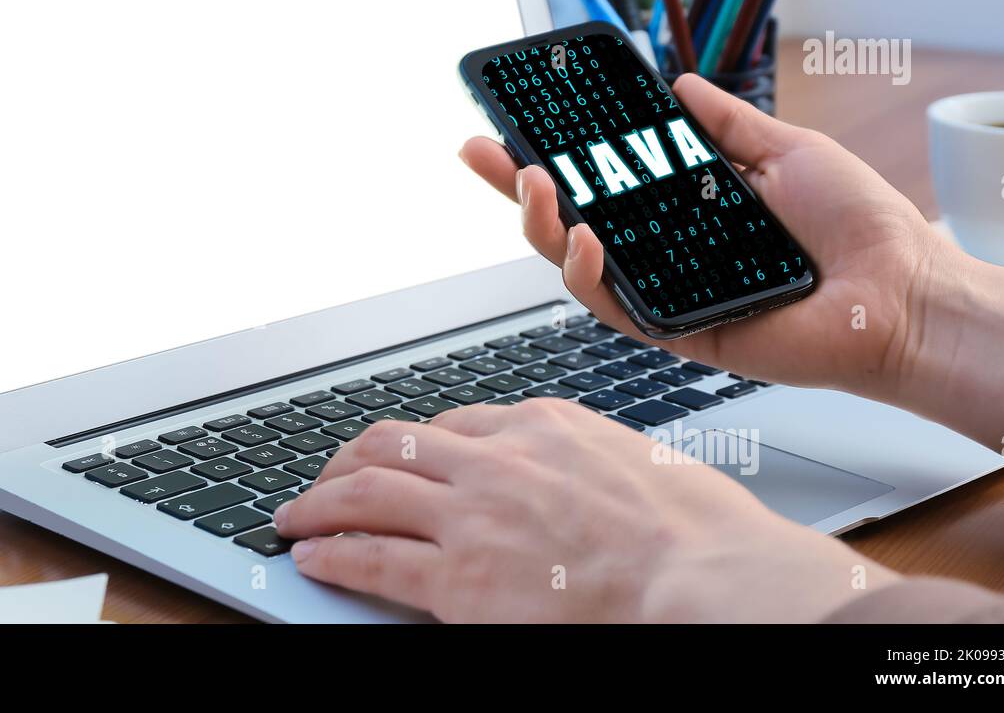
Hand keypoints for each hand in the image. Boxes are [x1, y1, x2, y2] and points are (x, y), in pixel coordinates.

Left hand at [274, 399, 896, 621]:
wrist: (708, 580)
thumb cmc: (694, 530)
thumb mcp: (631, 459)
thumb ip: (575, 458)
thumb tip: (562, 474)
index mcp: (540, 424)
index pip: (452, 423)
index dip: (413, 444)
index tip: (397, 457)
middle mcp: (497, 458)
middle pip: (393, 443)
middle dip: (348, 459)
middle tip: (325, 478)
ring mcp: (474, 515)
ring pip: (368, 490)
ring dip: (320, 502)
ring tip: (295, 515)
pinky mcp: (462, 577)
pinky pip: (374, 557)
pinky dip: (333, 553)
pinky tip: (312, 556)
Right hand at [461, 73, 953, 401]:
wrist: (901, 292)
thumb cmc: (856, 226)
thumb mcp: (785, 151)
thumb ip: (728, 123)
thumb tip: (680, 84)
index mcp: (684, 209)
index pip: (602, 179)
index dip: (553, 154)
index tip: (513, 121)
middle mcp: (664, 251)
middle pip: (569, 220)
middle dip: (514, 186)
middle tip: (480, 151)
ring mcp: (664, 292)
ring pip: (575, 264)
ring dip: (541, 223)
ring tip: (531, 181)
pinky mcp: (675, 332)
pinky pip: (612, 306)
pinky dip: (587, 272)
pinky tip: (582, 235)